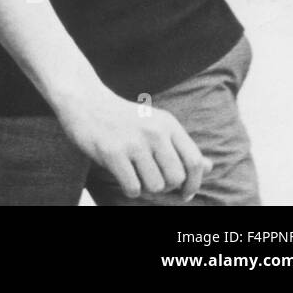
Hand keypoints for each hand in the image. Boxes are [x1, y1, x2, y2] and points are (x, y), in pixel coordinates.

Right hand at [57, 87, 211, 200]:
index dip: (193, 183)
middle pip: (175, 178)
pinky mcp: (112, 152)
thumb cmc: (122, 117)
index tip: (185, 193)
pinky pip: (133, 187)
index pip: (194, 162)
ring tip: (134, 174)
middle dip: (165, 186)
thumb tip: (209, 167)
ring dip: (145, 187)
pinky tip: (122, 175)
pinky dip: (129, 188)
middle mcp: (153, 131)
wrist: (83, 100)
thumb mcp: (154, 124)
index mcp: (167, 124)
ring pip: (155, 185)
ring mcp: (132, 142)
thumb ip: (180, 146)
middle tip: (151, 179)